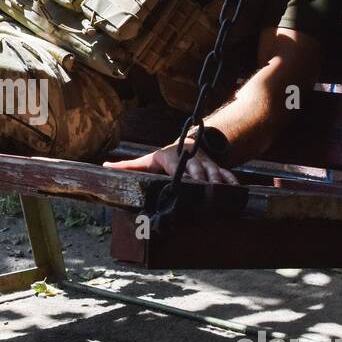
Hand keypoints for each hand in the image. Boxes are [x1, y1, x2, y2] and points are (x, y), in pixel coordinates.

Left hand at [103, 138, 239, 184]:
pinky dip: (231, 183)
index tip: (183, 181)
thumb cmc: (166, 158)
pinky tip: (236, 193)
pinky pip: (227, 175)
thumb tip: (104, 166)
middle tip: (204, 191)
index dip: (181, 172)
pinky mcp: (218, 168)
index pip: (175, 164)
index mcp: (172, 157)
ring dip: (218, 182)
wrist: (191, 145)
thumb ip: (128, 166)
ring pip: (214, 172)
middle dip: (202, 179)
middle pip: (197, 168)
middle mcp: (191, 159)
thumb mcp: (148, 160)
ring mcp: (206, 164)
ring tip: (221, 195)